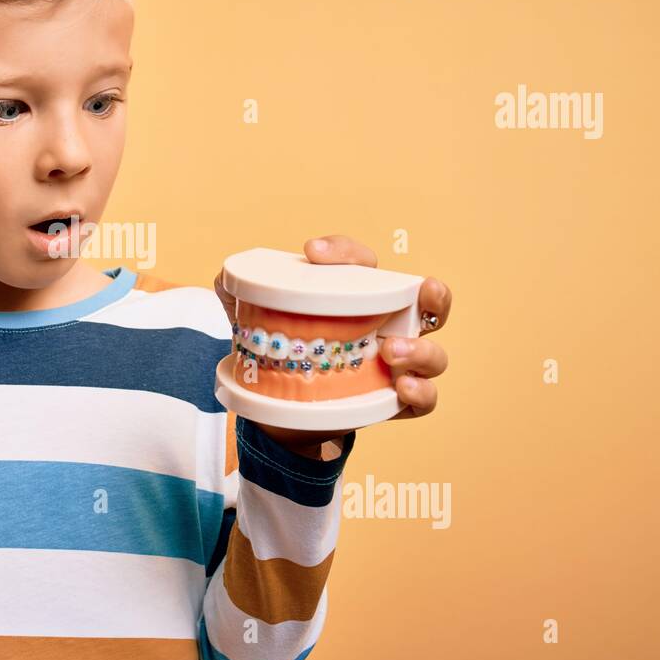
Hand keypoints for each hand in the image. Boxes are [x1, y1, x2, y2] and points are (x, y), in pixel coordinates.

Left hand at [214, 236, 451, 456]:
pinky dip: (420, 394)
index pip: (362, 262)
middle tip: (422, 288)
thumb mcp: (252, 318)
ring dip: (421, 351)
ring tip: (392, 351)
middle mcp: (387, 324)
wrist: (279, 407)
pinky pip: (423, 401)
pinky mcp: (392, 403)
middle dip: (435, 294)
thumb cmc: (279, 348)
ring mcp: (395, 365)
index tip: (312, 252)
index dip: (344, 252)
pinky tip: (402, 388)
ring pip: (432, 355)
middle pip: (430, 303)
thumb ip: (236, 293)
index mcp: (356, 294)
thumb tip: (224, 278)